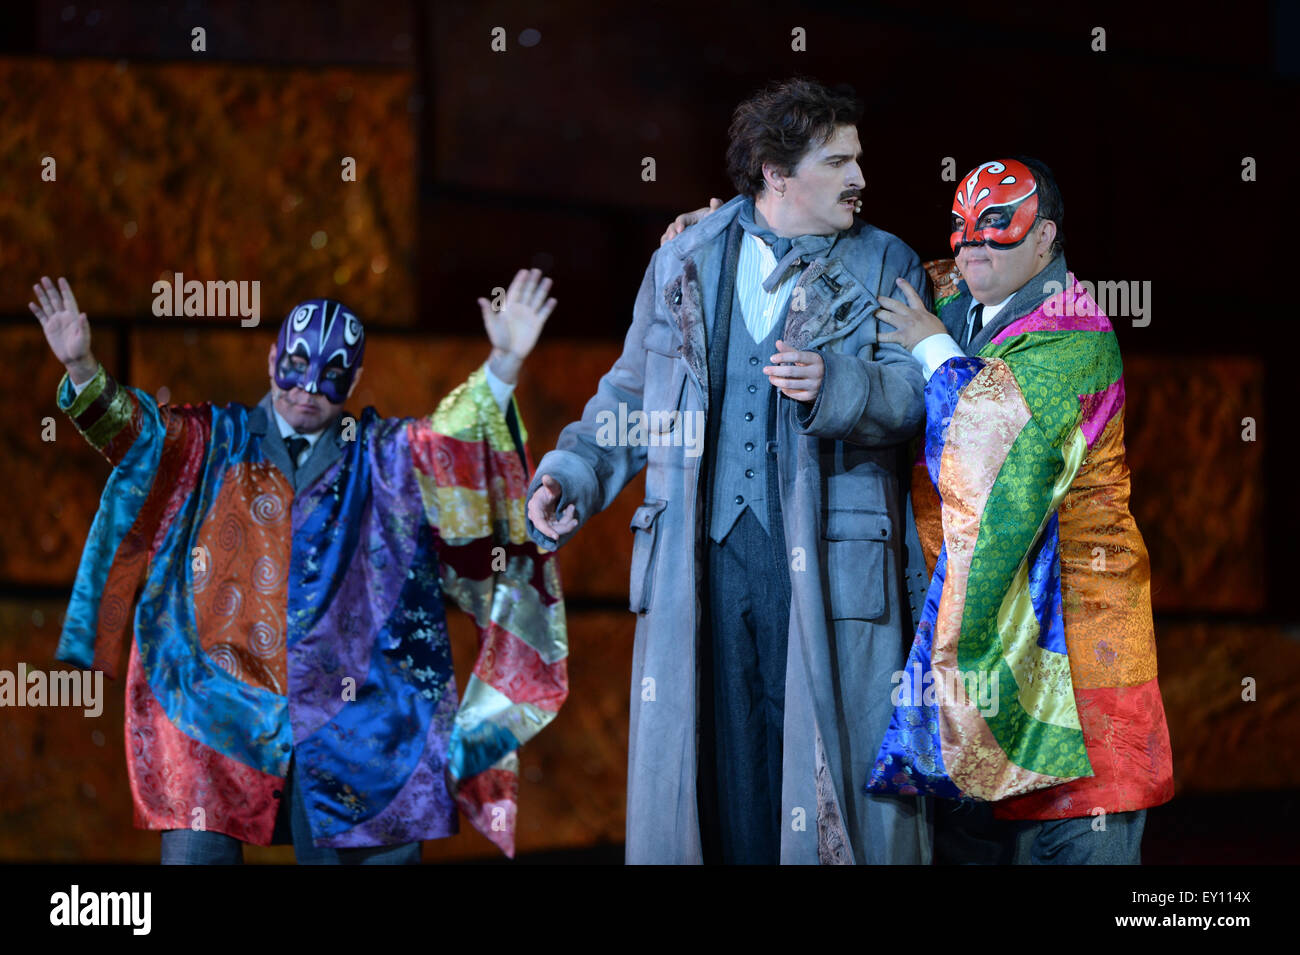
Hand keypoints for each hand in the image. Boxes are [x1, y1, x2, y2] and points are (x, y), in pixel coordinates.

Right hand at [30, 276, 96, 383]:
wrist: (75, 358)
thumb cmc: (82, 348)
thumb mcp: (84, 337)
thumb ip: (83, 326)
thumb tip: (83, 314)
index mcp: (73, 316)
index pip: (68, 299)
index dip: (65, 289)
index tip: (61, 279)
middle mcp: (64, 316)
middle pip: (56, 299)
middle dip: (50, 289)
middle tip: (44, 278)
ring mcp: (56, 322)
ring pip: (48, 305)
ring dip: (42, 296)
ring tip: (36, 286)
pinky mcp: (49, 328)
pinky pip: (41, 317)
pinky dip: (37, 310)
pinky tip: (32, 304)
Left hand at [479, 268, 555, 383]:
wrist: (509, 353)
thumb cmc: (498, 339)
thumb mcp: (492, 325)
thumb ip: (488, 312)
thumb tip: (481, 299)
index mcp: (509, 307)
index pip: (516, 290)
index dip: (520, 281)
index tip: (524, 271)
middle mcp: (520, 309)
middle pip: (528, 292)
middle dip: (532, 281)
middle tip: (537, 270)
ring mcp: (529, 316)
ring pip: (537, 299)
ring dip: (542, 290)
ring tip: (548, 280)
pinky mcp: (537, 324)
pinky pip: (544, 313)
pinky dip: (548, 306)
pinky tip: (552, 300)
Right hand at [527, 475, 577, 542]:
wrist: (552, 491)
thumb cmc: (552, 487)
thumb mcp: (553, 485)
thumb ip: (550, 483)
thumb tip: (545, 477)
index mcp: (534, 507)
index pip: (539, 522)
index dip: (547, 530)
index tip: (556, 537)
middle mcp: (537, 516)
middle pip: (551, 528)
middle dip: (565, 526)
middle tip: (575, 521)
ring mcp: (543, 521)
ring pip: (557, 528)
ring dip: (567, 521)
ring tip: (572, 507)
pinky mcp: (550, 524)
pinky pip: (560, 527)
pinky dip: (566, 520)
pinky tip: (569, 510)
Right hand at [660, 197, 722, 245]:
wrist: (719, 233)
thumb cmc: (717, 222)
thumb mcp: (717, 215)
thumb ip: (717, 207)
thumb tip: (714, 200)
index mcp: (691, 218)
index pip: (682, 219)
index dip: (680, 223)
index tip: (681, 230)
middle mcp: (683, 226)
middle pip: (672, 227)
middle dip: (671, 233)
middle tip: (672, 239)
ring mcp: (680, 236)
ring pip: (668, 237)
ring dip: (666, 241)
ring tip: (665, 247)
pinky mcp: (680, 246)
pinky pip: (671, 248)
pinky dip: (667, 250)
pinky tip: (667, 256)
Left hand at [764, 339, 823, 402]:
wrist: (833, 381)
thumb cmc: (813, 366)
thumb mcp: (805, 357)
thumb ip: (790, 351)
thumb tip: (777, 342)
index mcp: (815, 359)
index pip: (797, 356)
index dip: (783, 357)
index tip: (771, 358)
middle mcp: (816, 372)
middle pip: (791, 371)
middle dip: (775, 371)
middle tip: (764, 369)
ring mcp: (815, 385)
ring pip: (790, 384)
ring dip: (777, 381)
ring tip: (770, 378)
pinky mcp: (812, 396)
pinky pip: (794, 394)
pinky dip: (785, 390)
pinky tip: (781, 386)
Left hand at [876, 278, 945, 350]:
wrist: (939, 346)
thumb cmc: (940, 337)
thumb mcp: (934, 322)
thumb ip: (926, 319)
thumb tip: (924, 320)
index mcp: (921, 312)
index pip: (912, 296)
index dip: (905, 287)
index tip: (898, 280)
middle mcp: (912, 316)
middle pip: (895, 305)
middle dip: (884, 300)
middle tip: (876, 297)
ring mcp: (906, 325)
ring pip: (888, 316)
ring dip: (878, 313)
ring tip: (870, 311)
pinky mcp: (902, 336)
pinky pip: (887, 336)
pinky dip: (878, 336)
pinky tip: (871, 335)